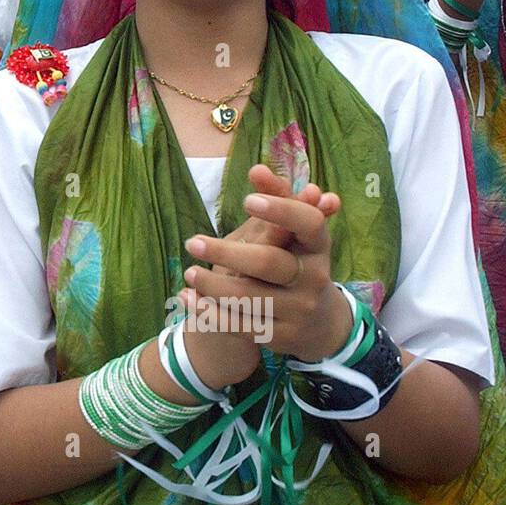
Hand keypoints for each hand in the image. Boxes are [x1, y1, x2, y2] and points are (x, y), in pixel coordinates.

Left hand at [184, 176, 349, 361]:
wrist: (317, 322)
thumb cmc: (296, 261)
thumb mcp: (292, 231)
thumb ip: (276, 198)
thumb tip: (256, 168)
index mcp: (318, 245)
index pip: (308, 223)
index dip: (281, 210)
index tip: (247, 199)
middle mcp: (315, 277)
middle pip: (269, 263)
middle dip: (227, 252)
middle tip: (191, 242)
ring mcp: (299, 310)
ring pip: (250, 298)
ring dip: (213, 286)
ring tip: (189, 272)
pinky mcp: (281, 337)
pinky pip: (241, 325)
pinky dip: (210, 313)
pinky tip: (187, 298)